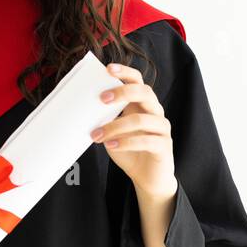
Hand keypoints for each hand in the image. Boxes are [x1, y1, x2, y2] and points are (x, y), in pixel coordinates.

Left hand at [91, 62, 178, 198]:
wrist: (147, 177)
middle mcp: (155, 112)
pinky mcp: (164, 145)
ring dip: (116, 126)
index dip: (125, 72)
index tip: (108, 69)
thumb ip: (105, 118)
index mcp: (142, 104)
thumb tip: (82, 108)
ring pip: (141, 119)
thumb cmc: (128, 150)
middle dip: (122, 93)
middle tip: (101, 99)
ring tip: (97, 135)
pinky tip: (112, 145)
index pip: (137, 80)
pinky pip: (147, 140)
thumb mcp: (113, 131)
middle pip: (144, 92)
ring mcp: (162, 128)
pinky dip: (126, 142)